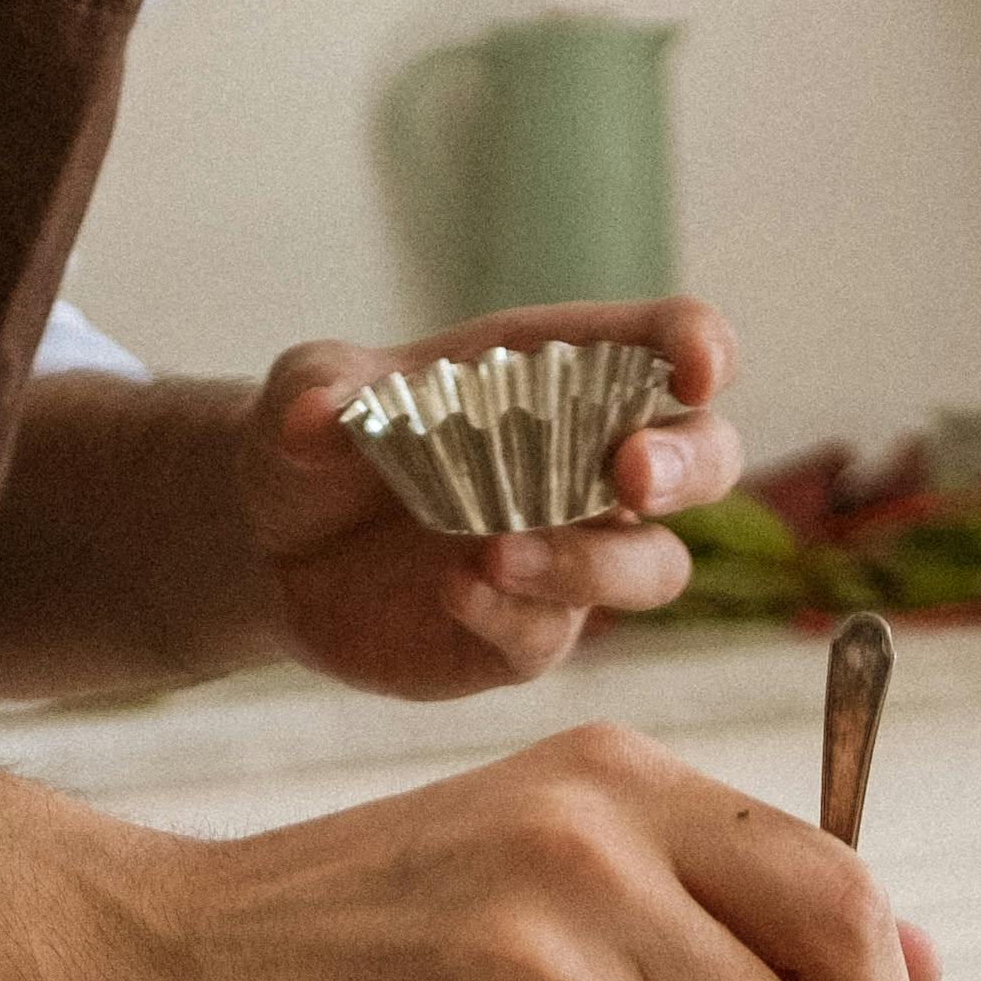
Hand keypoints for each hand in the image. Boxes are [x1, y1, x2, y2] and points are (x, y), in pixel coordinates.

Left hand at [239, 297, 746, 698]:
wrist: (275, 549)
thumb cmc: (316, 444)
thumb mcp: (301, 397)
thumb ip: (315, 391)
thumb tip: (319, 411)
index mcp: (559, 375)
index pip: (664, 346)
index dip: (700, 349)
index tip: (698, 367)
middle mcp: (588, 466)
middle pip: (704, 460)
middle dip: (687, 467)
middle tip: (633, 476)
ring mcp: (570, 557)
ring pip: (653, 566)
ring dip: (596, 563)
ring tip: (498, 552)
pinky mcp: (528, 634)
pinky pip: (552, 634)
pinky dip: (510, 613)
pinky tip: (452, 591)